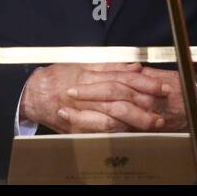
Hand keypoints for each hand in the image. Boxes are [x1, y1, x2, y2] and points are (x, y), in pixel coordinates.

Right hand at [21, 63, 187, 132]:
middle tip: (162, 106)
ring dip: (133, 118)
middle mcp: (89, 90)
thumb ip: (110, 66)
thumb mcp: (83, 64)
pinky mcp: (77, 124)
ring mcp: (82, 108)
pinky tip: (128, 131)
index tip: (161, 86)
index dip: (144, 81)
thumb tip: (135, 67)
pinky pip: (97, 127)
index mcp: (92, 73)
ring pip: (111, 112)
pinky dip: (113, 129)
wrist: (34, 92)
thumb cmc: (59, 77)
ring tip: (152, 122)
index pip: (123, 77)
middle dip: (144, 101)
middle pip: (121, 94)